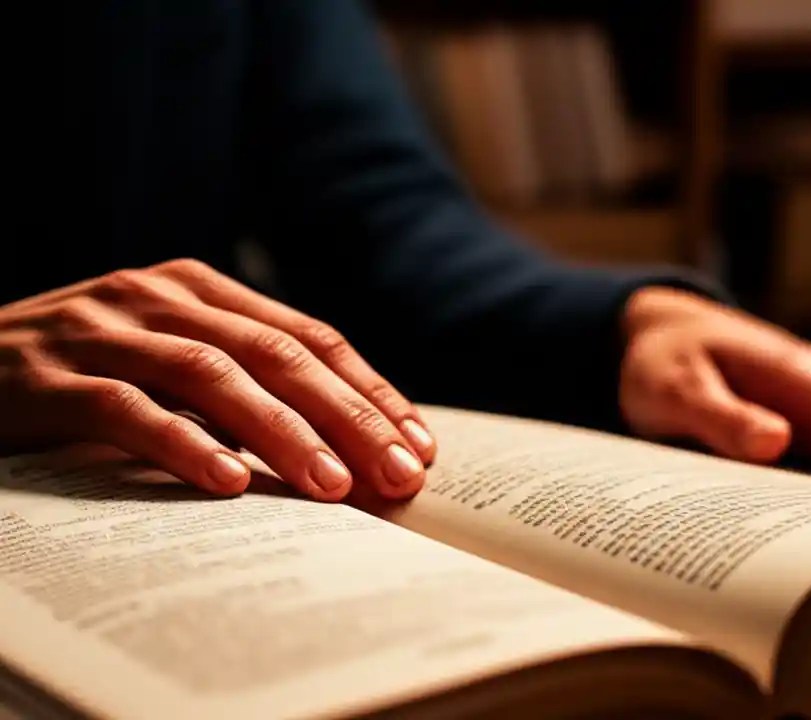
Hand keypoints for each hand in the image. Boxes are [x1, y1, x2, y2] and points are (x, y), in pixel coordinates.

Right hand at [0, 259, 433, 501]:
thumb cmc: (77, 369)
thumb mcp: (164, 357)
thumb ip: (237, 379)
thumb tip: (339, 440)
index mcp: (198, 288)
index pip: (307, 337)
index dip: (368, 390)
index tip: (417, 444)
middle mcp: (157, 297)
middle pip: (276, 354)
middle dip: (347, 416)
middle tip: (396, 474)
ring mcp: (100, 331)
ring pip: (212, 377)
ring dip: (282, 433)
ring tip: (333, 487)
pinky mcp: (47, 378)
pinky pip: (127, 410)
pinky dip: (183, 446)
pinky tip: (229, 483)